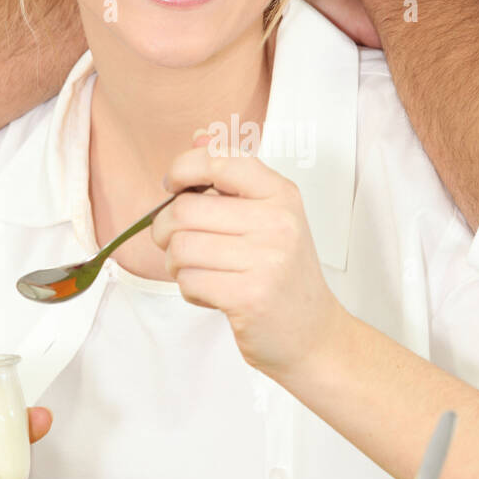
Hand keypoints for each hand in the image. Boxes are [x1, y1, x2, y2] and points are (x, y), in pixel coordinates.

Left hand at [151, 138, 343, 377]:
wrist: (313, 335)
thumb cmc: (283, 275)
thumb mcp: (271, 219)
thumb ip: (233, 184)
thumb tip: (195, 144)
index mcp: (281, 195)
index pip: (219, 160)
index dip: (183, 169)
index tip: (172, 187)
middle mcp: (277, 222)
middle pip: (185, 210)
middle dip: (165, 230)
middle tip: (175, 244)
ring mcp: (266, 259)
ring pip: (180, 248)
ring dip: (175, 265)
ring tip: (197, 272)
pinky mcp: (249, 296)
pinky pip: (189, 281)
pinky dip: (189, 290)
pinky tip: (210, 293)